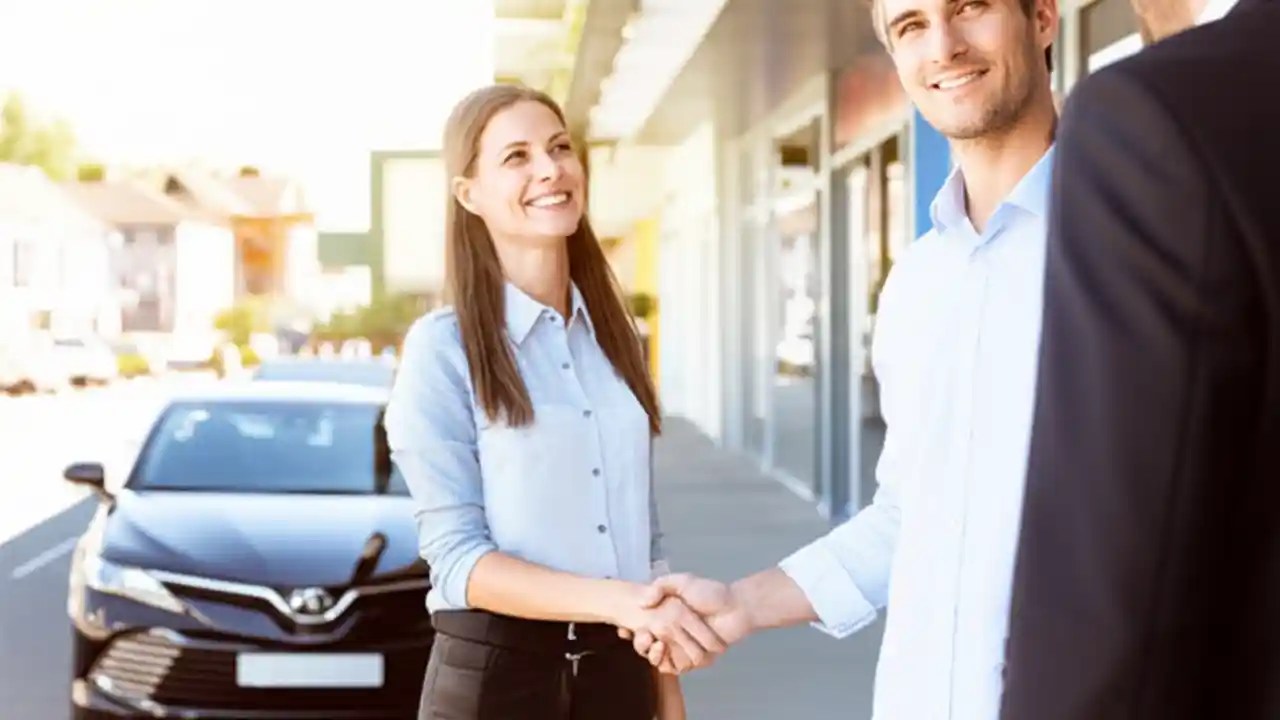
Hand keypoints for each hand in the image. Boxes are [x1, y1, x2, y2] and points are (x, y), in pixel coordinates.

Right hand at [622, 573, 753, 673]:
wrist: (736, 607)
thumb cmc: (711, 592)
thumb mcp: (683, 581)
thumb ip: (661, 586)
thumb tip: (642, 603)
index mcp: (666, 616)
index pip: (642, 627)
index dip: (632, 630)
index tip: (627, 628)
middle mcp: (671, 634)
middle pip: (647, 646)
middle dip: (641, 644)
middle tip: (644, 636)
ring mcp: (682, 647)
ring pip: (659, 659)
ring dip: (654, 655)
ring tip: (658, 645)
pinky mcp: (693, 659)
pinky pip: (677, 668)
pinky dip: (670, 663)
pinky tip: (668, 652)